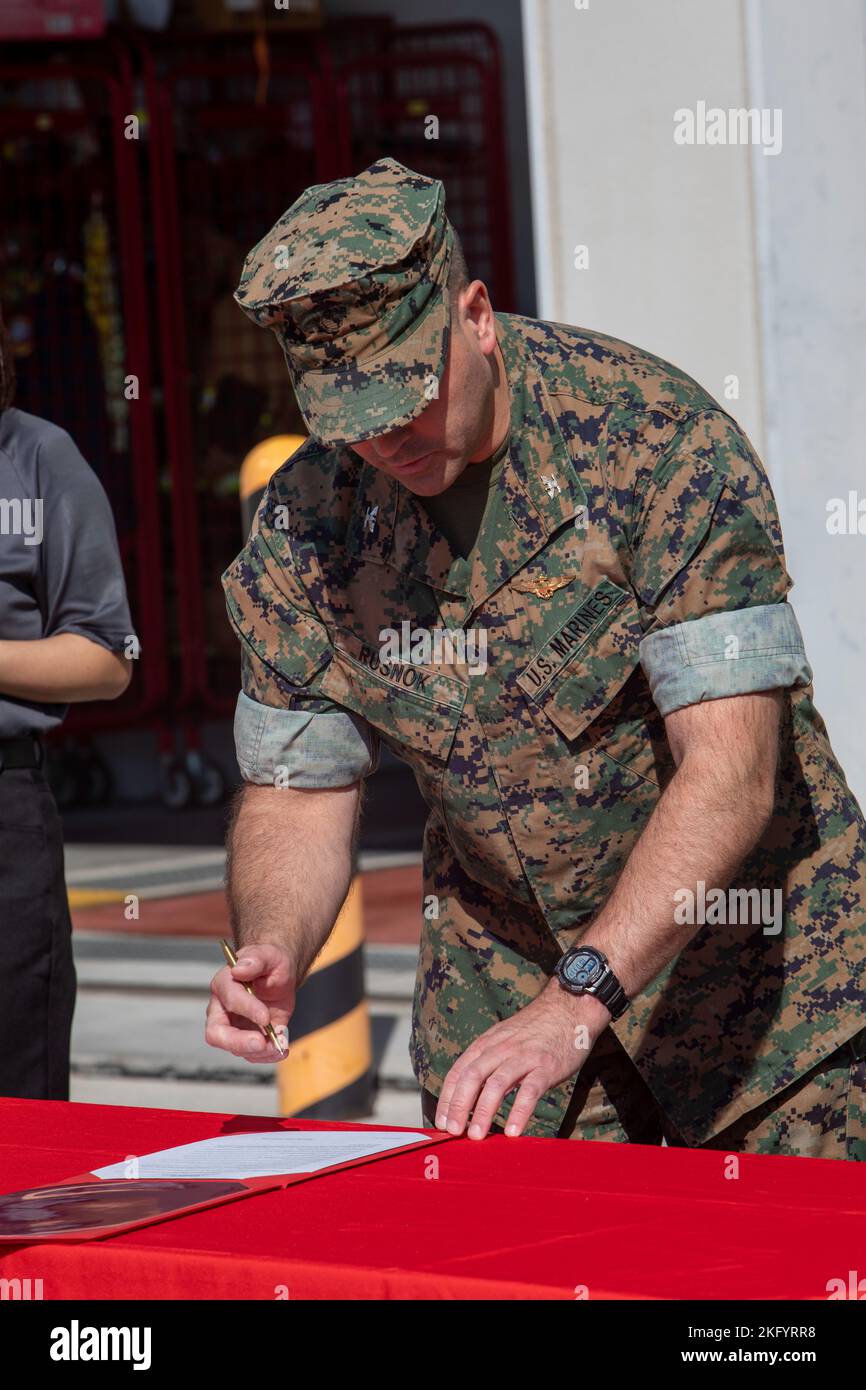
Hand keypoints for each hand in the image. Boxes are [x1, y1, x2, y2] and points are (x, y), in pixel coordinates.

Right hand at [205, 942, 295, 1062]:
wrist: (279, 976)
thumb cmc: (270, 963)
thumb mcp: (268, 955)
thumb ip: (255, 959)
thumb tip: (240, 969)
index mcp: (223, 984)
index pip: (229, 1000)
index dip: (247, 1010)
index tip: (265, 1017)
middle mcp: (221, 1009)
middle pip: (216, 1033)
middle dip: (238, 1042)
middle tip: (261, 1043)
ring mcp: (232, 1027)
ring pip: (235, 1049)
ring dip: (259, 1052)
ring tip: (280, 1046)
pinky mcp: (246, 1038)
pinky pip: (252, 1054)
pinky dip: (268, 1055)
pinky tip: (282, 1048)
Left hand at [435, 983, 609, 1138]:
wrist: (567, 1008)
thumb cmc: (534, 1030)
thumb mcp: (503, 1039)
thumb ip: (488, 1062)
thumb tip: (469, 1094)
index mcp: (486, 1044)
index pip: (458, 1072)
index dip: (447, 1098)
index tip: (441, 1121)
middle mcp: (500, 1049)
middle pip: (472, 1077)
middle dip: (459, 1106)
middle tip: (453, 1131)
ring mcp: (523, 1057)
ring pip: (496, 1084)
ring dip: (484, 1111)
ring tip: (477, 1135)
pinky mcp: (546, 1066)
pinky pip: (529, 1090)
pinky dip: (519, 1111)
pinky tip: (513, 1130)